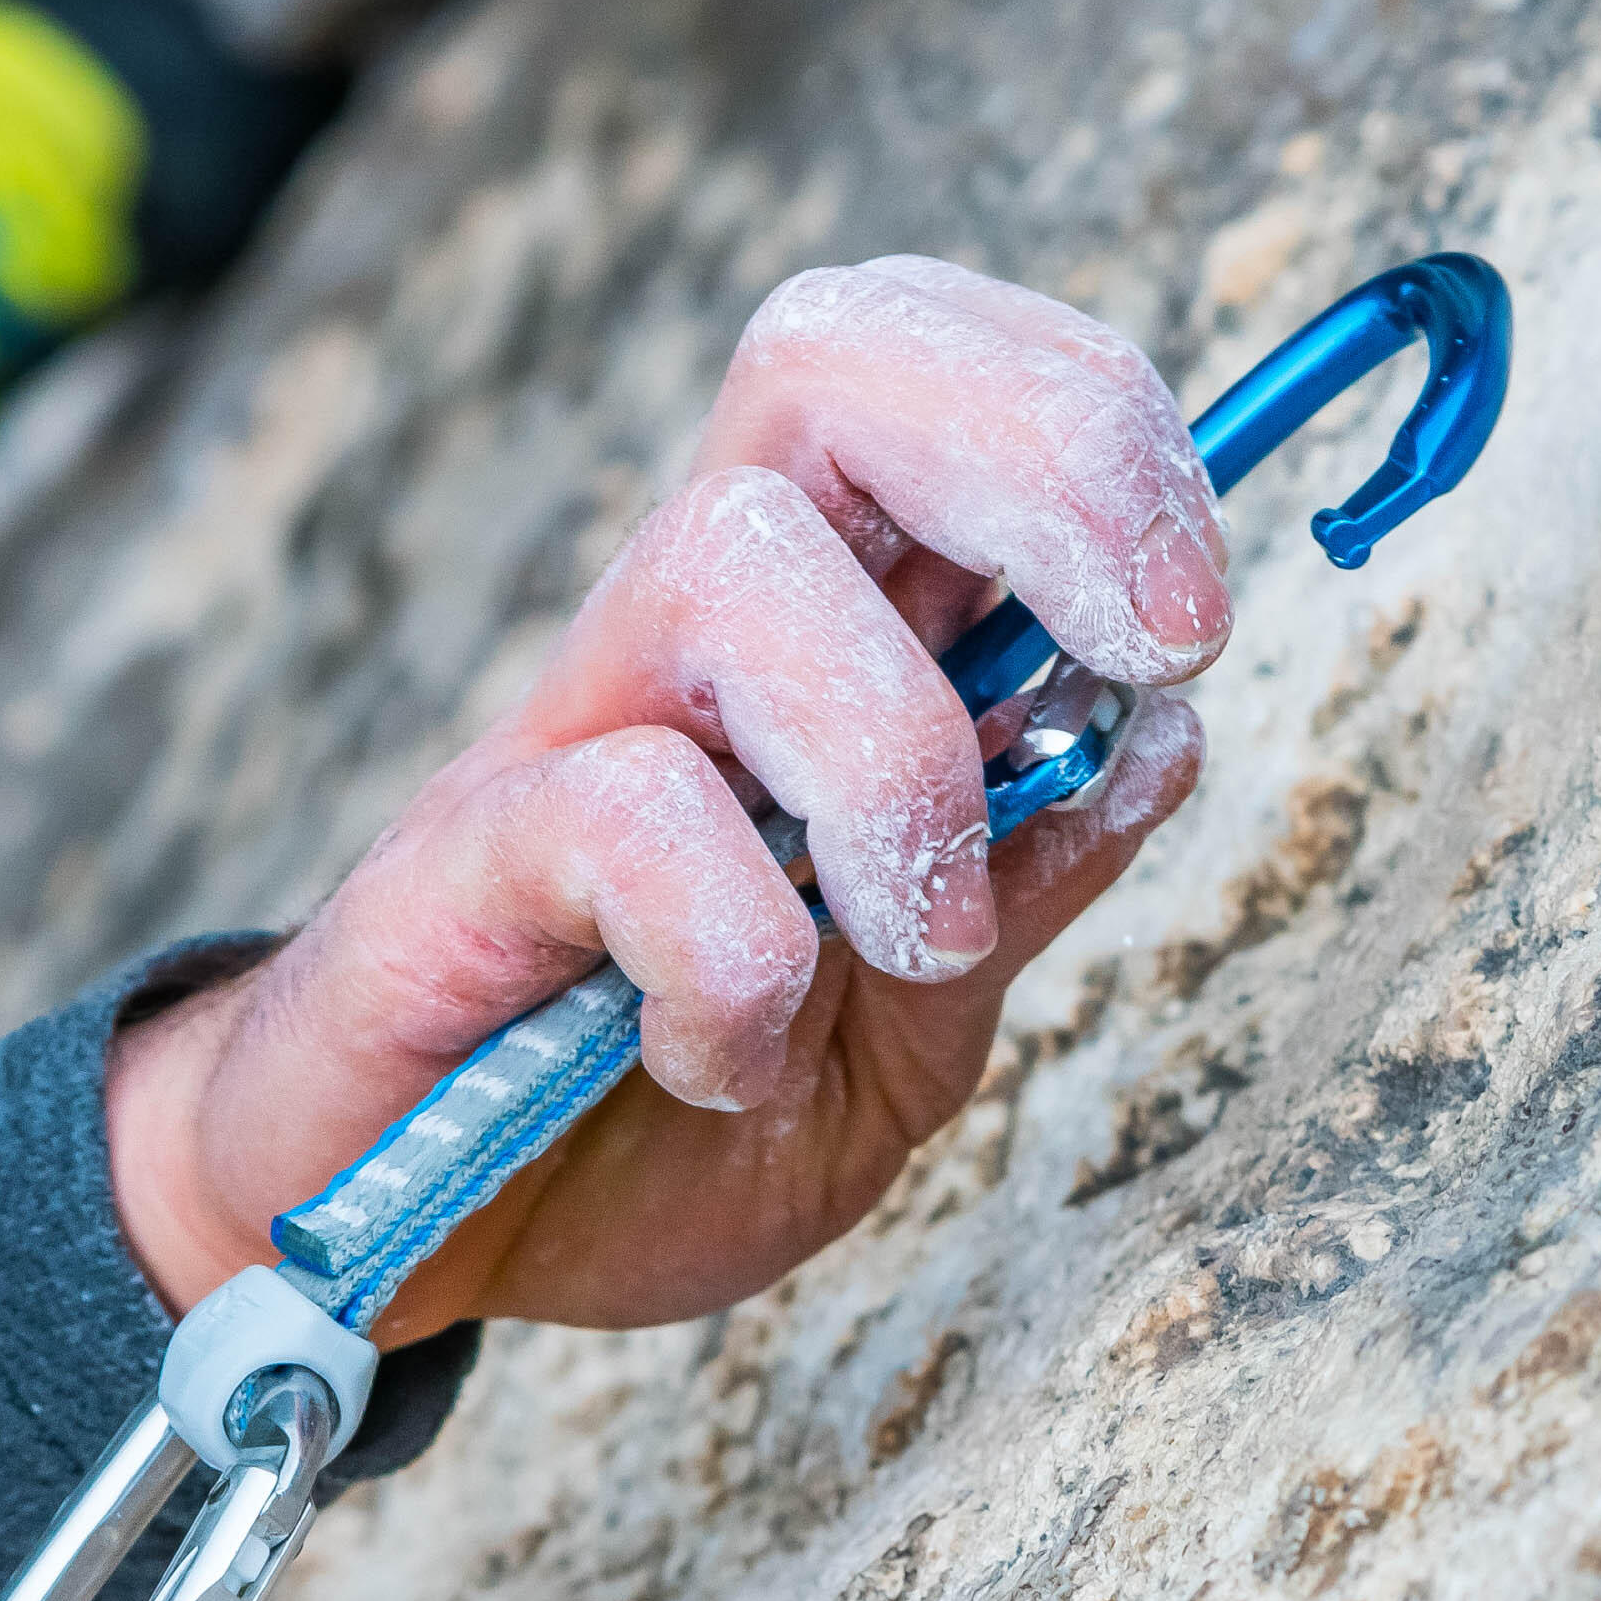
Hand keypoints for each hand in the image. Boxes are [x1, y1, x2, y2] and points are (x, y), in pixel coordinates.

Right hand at [105, 259, 1228, 1334]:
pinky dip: (729, 959)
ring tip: (911, 936)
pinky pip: (623, 816)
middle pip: (828, 357)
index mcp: (817, 634)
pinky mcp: (458, 860)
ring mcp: (570, 729)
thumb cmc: (649, 1112)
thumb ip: (1027, 879)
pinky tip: (718, 1056)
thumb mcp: (911, 1029)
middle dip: (1043, 453)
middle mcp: (688, 634)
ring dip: (897, 758)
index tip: (1191, 610)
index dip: (1089, 414)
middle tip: (1154, 638)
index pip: (927, 372)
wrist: (409, 1244)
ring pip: (738, 560)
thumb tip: (1162, 729)